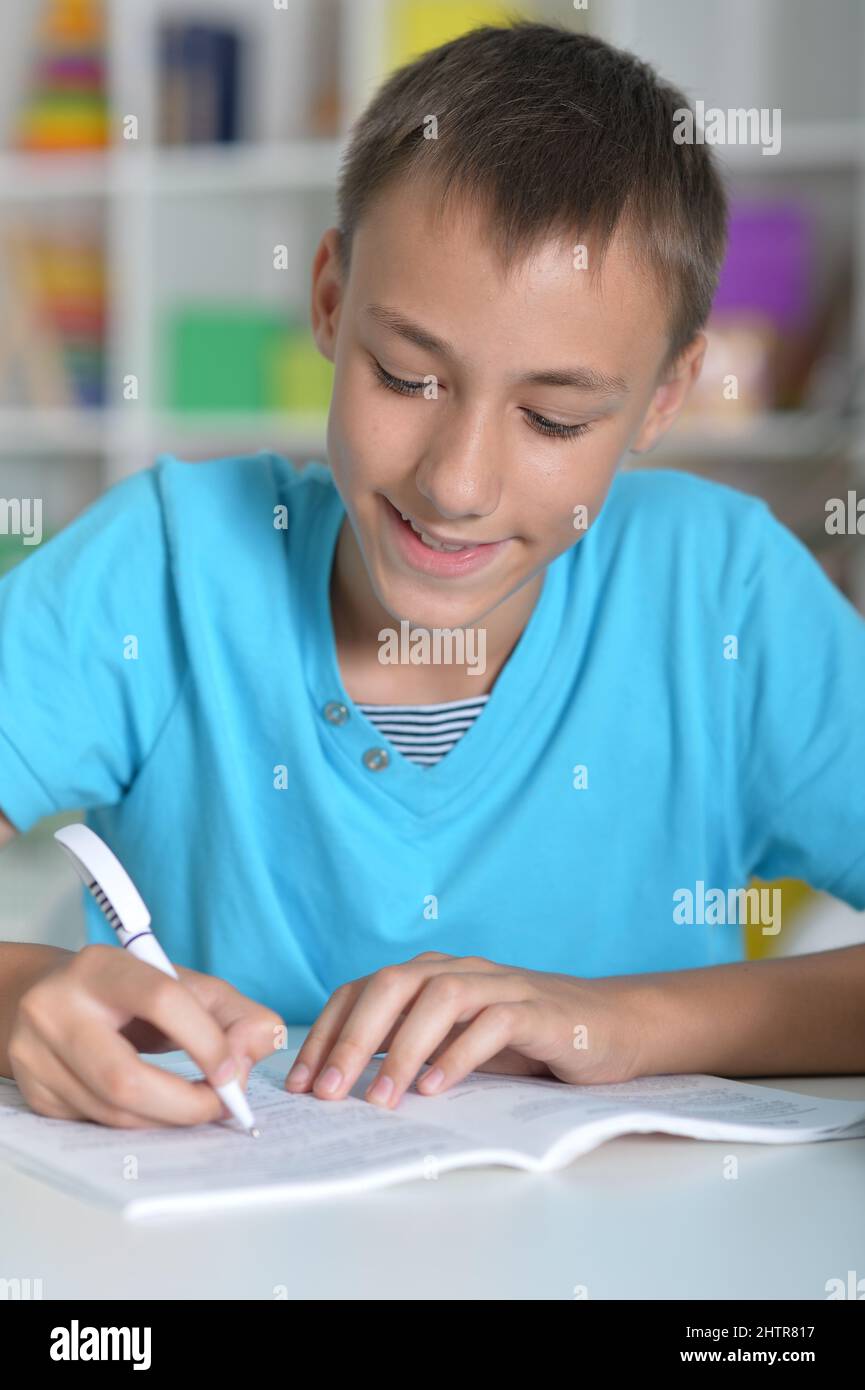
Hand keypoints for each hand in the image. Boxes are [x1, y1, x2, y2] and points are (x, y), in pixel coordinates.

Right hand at [8, 943, 283, 1127]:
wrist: (56, 999)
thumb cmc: (128, 993)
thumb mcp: (183, 987)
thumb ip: (233, 1013)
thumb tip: (264, 1042)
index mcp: (100, 967)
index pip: (162, 1001)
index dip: (207, 1042)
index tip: (235, 1073)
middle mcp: (56, 1007)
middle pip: (125, 1077)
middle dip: (187, 1103)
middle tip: (223, 1105)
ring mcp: (36, 1053)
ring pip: (112, 1111)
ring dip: (167, 1120)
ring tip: (198, 1107)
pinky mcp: (34, 1092)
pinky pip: (97, 1125)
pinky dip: (139, 1125)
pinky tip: (157, 1109)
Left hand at [284, 951, 648, 1107]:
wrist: (608, 1025)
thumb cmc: (523, 1039)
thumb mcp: (455, 1042)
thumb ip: (408, 1048)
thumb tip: (340, 1083)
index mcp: (430, 975)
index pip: (362, 990)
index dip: (327, 1032)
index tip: (301, 1083)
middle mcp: (459, 970)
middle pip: (392, 985)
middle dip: (353, 1038)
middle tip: (329, 1092)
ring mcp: (500, 985)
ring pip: (439, 998)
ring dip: (403, 1048)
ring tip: (381, 1098)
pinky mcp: (539, 1010)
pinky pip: (494, 1022)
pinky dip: (460, 1053)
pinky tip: (439, 1088)